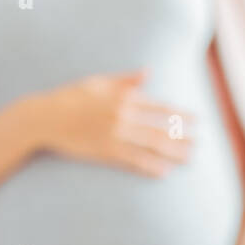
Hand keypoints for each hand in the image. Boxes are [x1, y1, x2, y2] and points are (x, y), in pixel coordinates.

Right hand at [25, 70, 195, 176]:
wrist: (44, 118)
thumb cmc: (71, 97)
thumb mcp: (99, 82)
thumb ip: (126, 80)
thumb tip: (148, 72)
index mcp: (124, 98)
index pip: (160, 107)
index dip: (181, 114)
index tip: (197, 120)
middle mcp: (123, 116)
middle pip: (160, 128)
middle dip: (183, 137)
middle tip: (200, 143)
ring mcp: (113, 135)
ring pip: (150, 146)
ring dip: (173, 153)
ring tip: (189, 159)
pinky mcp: (103, 151)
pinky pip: (131, 161)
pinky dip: (150, 166)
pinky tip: (164, 172)